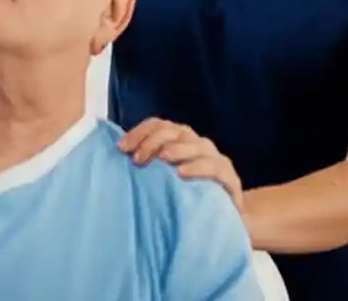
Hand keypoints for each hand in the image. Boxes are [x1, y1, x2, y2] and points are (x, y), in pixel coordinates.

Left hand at [118, 117, 243, 209]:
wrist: (225, 221)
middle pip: (174, 131)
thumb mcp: (164, 178)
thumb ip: (148, 164)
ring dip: (176, 149)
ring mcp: (216, 159)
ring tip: (161, 159)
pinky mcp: (230, 178)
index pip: (159, 125)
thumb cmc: (187, 196)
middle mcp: (198, 144)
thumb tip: (118, 156)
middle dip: (152, 141)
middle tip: (137, 159)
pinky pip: (214, 167)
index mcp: (181, 140)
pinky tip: (181, 173)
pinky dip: (197, 167)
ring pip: (196, 145)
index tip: (121, 148)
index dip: (140, 132)